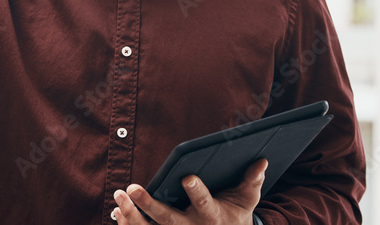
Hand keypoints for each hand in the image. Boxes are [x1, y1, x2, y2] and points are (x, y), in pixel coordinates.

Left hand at [112, 159, 266, 224]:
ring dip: (133, 214)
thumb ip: (252, 181)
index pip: (204, 203)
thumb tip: (262, 161)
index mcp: (213, 216)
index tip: (186, 177)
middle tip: (132, 187)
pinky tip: (117, 210)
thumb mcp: (246, 200)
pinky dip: (129, 223)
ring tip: (118, 195)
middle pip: (168, 219)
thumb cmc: (235, 215)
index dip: (196, 191)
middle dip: (149, 205)